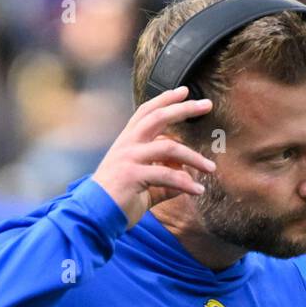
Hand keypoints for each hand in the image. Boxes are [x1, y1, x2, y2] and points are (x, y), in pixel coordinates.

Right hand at [91, 86, 216, 227]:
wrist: (94, 215)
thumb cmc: (117, 199)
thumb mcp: (144, 184)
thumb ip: (165, 178)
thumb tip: (188, 178)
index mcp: (127, 142)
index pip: (146, 112)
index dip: (165, 99)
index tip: (184, 91)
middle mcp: (127, 144)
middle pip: (159, 118)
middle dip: (184, 109)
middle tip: (207, 104)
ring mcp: (129, 158)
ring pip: (169, 147)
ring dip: (194, 157)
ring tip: (211, 168)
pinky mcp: (133, 175)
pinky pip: (167, 176)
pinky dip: (185, 184)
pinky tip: (198, 191)